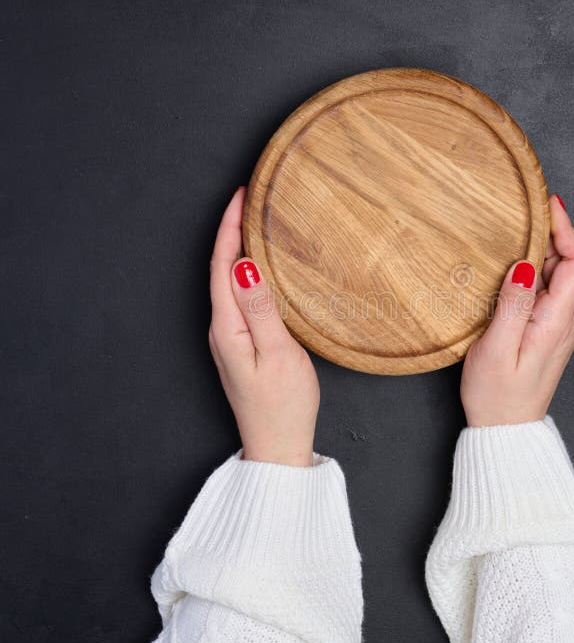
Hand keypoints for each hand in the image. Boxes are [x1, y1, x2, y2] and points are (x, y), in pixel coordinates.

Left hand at [208, 187, 319, 464]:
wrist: (279, 447)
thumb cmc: (283, 405)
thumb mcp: (277, 353)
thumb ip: (260, 307)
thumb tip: (243, 264)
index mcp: (227, 327)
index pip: (222, 265)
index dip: (229, 228)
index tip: (240, 195)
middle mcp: (223, 329)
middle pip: (221, 268)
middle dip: (231, 230)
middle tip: (249, 198)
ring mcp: (231, 338)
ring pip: (230, 281)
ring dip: (238, 248)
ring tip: (254, 222)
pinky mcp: (243, 345)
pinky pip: (240, 297)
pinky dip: (248, 272)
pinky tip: (261, 266)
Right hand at [461, 194, 573, 426]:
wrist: (504, 431)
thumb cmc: (497, 396)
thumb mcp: (496, 349)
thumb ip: (513, 305)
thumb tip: (526, 265)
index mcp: (558, 321)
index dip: (567, 229)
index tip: (549, 204)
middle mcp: (565, 321)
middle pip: (569, 265)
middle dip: (552, 232)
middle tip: (525, 208)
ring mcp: (557, 327)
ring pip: (557, 277)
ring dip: (542, 250)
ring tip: (516, 228)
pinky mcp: (545, 332)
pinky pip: (547, 291)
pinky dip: (535, 269)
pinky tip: (513, 263)